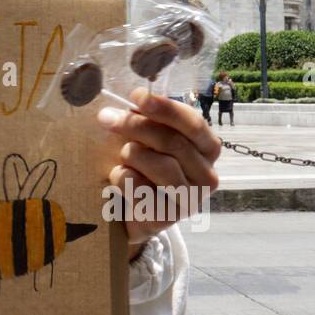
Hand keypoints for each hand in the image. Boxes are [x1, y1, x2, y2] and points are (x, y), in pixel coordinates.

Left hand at [97, 87, 220, 260]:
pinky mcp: (169, 219)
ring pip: (163, 167)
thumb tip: (127, 103)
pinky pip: (143, 191)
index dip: (164, 107)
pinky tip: (116, 176)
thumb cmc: (142, 166)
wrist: (129, 212)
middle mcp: (207, 176)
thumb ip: (146, 120)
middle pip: (173, 143)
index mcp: (207, 149)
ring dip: (133, 154)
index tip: (136, 95)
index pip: (192, 123)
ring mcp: (190, 200)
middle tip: (107, 118)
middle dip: (136, 126)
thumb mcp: (148, 139)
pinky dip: (124, 178)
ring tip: (119, 154)